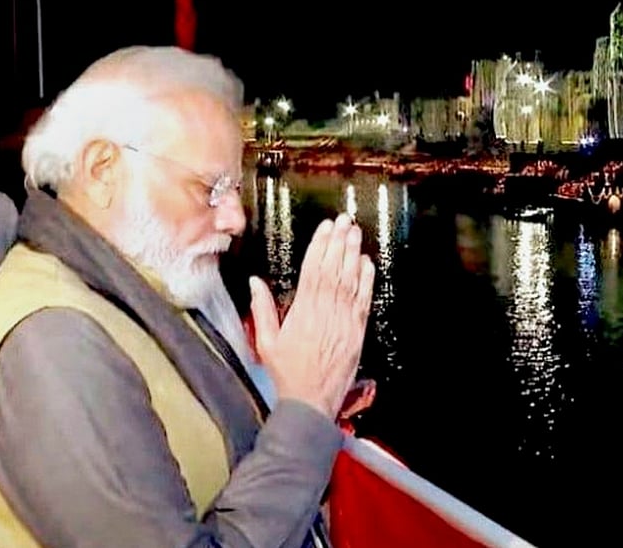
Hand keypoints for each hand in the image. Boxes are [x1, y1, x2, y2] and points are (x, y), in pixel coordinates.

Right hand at [250, 214, 374, 419]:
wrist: (312, 400)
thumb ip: (262, 309)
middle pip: (334, 268)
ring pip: (350, 279)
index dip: (320, 245)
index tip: (324, 227)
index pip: (313, 269)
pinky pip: (363, 299)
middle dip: (339, 242)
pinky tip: (367, 263)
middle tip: (344, 221)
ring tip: (355, 234)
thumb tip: (255, 282)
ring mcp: (344, 320)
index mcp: (302, 310)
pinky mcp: (357, 330)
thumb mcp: (266, 341)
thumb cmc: (288, 372)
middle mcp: (326, 311)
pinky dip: (366, 280)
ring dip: (353, 254)